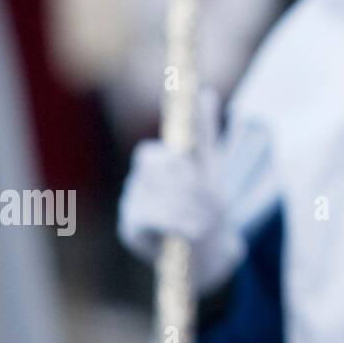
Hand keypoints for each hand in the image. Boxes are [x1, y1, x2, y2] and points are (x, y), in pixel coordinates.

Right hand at [117, 90, 244, 292]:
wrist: (206, 249)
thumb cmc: (206, 204)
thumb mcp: (211, 168)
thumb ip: (206, 131)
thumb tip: (207, 93)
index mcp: (155, 162)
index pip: (152, 155)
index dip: (177, 163)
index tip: (201, 178)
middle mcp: (138, 180)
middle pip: (154, 171)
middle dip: (187, 185)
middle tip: (213, 203)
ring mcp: (131, 203)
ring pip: (156, 193)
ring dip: (188, 206)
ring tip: (208, 219)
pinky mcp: (130, 228)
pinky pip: (150, 217)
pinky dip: (178, 222)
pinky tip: (194, 229)